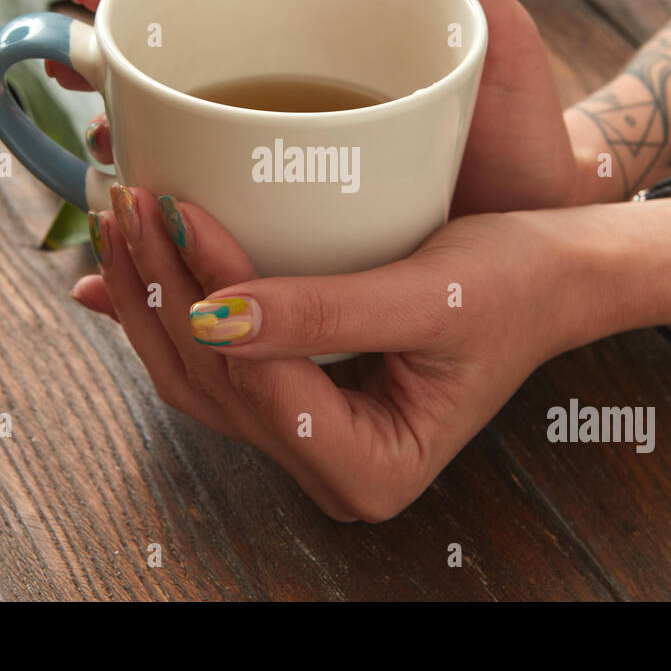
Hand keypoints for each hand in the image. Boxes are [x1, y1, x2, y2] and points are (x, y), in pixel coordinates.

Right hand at [49, 0, 591, 213]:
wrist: (549, 224)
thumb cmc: (526, 127)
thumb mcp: (497, 41)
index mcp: (323, 46)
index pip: (218, 5)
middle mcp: (293, 105)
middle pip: (182, 86)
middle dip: (116, 89)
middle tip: (88, 104)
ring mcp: (290, 172)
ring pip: (185, 164)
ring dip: (131, 177)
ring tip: (109, 194)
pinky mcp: (295, 238)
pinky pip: (218, 243)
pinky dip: (169, 260)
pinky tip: (124, 282)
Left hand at [72, 187, 670, 519]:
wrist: (552, 277)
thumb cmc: (512, 286)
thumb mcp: (426, 298)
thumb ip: (322, 315)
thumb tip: (211, 318)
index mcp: (372, 466)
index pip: (261, 380)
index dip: (210, 292)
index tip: (176, 209)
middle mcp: (330, 467)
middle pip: (211, 383)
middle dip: (156, 293)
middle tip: (125, 203)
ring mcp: (309, 438)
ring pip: (198, 374)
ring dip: (150, 298)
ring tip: (118, 220)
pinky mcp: (299, 397)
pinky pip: (216, 359)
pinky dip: (171, 309)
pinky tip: (123, 273)